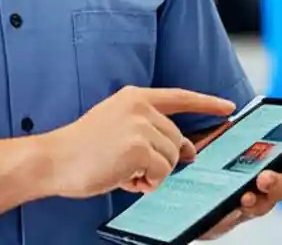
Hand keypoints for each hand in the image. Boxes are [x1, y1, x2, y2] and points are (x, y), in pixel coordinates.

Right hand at [44, 86, 236, 198]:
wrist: (53, 159)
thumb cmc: (81, 149)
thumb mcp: (117, 127)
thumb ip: (149, 131)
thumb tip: (186, 150)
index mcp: (134, 97)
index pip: (179, 97)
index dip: (206, 102)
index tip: (228, 107)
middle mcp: (140, 107)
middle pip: (177, 139)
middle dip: (164, 160)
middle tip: (134, 169)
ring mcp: (140, 126)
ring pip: (172, 159)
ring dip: (153, 174)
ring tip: (123, 172)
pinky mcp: (138, 148)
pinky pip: (161, 174)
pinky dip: (147, 184)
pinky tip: (124, 179)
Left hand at [199, 82, 281, 239]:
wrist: (218, 168)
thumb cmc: (257, 142)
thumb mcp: (276, 117)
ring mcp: (272, 192)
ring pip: (279, 191)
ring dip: (274, 184)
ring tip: (263, 178)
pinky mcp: (249, 205)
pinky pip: (254, 206)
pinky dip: (251, 201)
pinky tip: (243, 196)